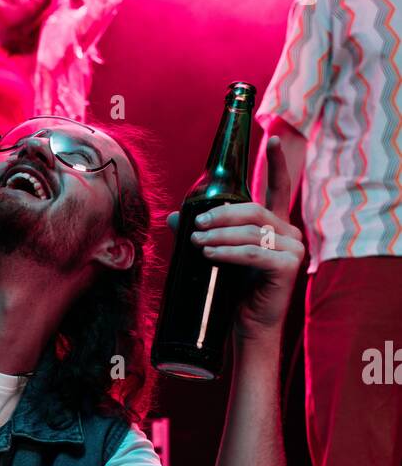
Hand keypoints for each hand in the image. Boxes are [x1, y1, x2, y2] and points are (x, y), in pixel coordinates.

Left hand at [187, 137, 305, 339]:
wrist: (248, 328)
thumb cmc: (235, 293)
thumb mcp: (218, 257)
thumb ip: (203, 234)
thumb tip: (172, 217)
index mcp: (276, 226)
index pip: (280, 188)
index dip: (276, 164)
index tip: (272, 138)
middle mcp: (289, 233)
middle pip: (254, 210)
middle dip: (221, 214)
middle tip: (196, 225)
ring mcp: (293, 249)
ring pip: (251, 232)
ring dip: (219, 234)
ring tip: (196, 242)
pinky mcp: (288, 267)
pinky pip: (254, 253)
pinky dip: (228, 252)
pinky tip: (209, 254)